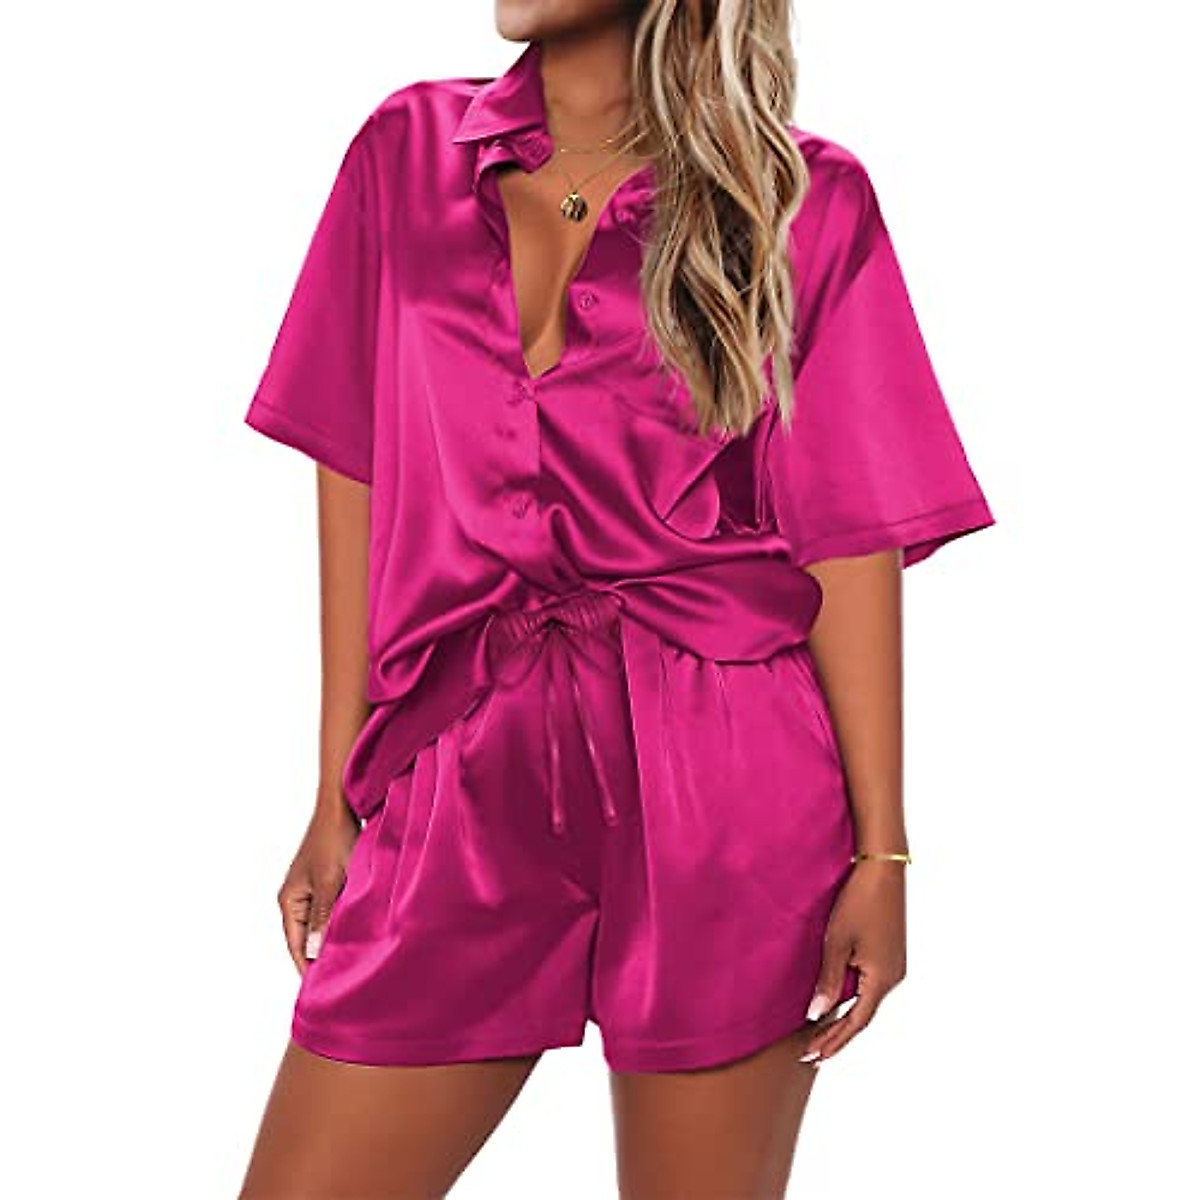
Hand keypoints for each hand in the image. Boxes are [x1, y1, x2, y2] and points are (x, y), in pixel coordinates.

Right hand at [277, 798, 360, 974]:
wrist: (341, 806)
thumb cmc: (333, 840)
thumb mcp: (330, 882)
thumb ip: (323, 917)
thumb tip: (315, 953)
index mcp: (290, 901)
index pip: (297, 946)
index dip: (308, 969)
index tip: (322, 992)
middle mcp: (298, 898)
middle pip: (308, 939)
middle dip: (321, 958)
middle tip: (340, 983)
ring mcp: (313, 890)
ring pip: (322, 925)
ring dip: (333, 939)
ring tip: (351, 963)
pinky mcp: (329, 881)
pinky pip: (333, 910)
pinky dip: (342, 922)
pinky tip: (358, 933)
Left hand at [800, 858, 907, 1062]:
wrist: (883, 869)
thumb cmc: (858, 901)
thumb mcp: (837, 941)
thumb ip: (828, 980)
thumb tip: (816, 1014)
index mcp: (882, 979)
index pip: (855, 1023)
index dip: (833, 1041)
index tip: (812, 1055)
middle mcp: (893, 977)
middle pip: (862, 1016)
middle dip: (836, 1035)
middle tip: (810, 1054)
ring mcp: (894, 966)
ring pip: (866, 1002)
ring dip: (844, 1018)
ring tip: (820, 1034)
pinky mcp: (890, 953)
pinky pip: (869, 986)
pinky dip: (852, 1000)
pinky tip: (837, 1002)